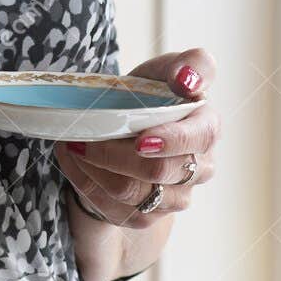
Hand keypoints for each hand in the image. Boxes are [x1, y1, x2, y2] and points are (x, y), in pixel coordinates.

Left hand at [55, 49, 218, 229]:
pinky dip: (85, 183)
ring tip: (73, 144)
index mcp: (207, 129)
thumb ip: (191, 64)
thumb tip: (187, 78)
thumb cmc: (153, 93)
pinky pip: (113, 209)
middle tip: (81, 135)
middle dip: (113, 154)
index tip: (140, 140)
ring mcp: (174, 197)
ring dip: (94, 168)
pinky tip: (73, 160)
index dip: (170, 142)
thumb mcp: (168, 68)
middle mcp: (198, 168)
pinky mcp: (147, 216)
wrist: (130, 125)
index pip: (198, 139)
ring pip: (131, 193)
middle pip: (157, 172)